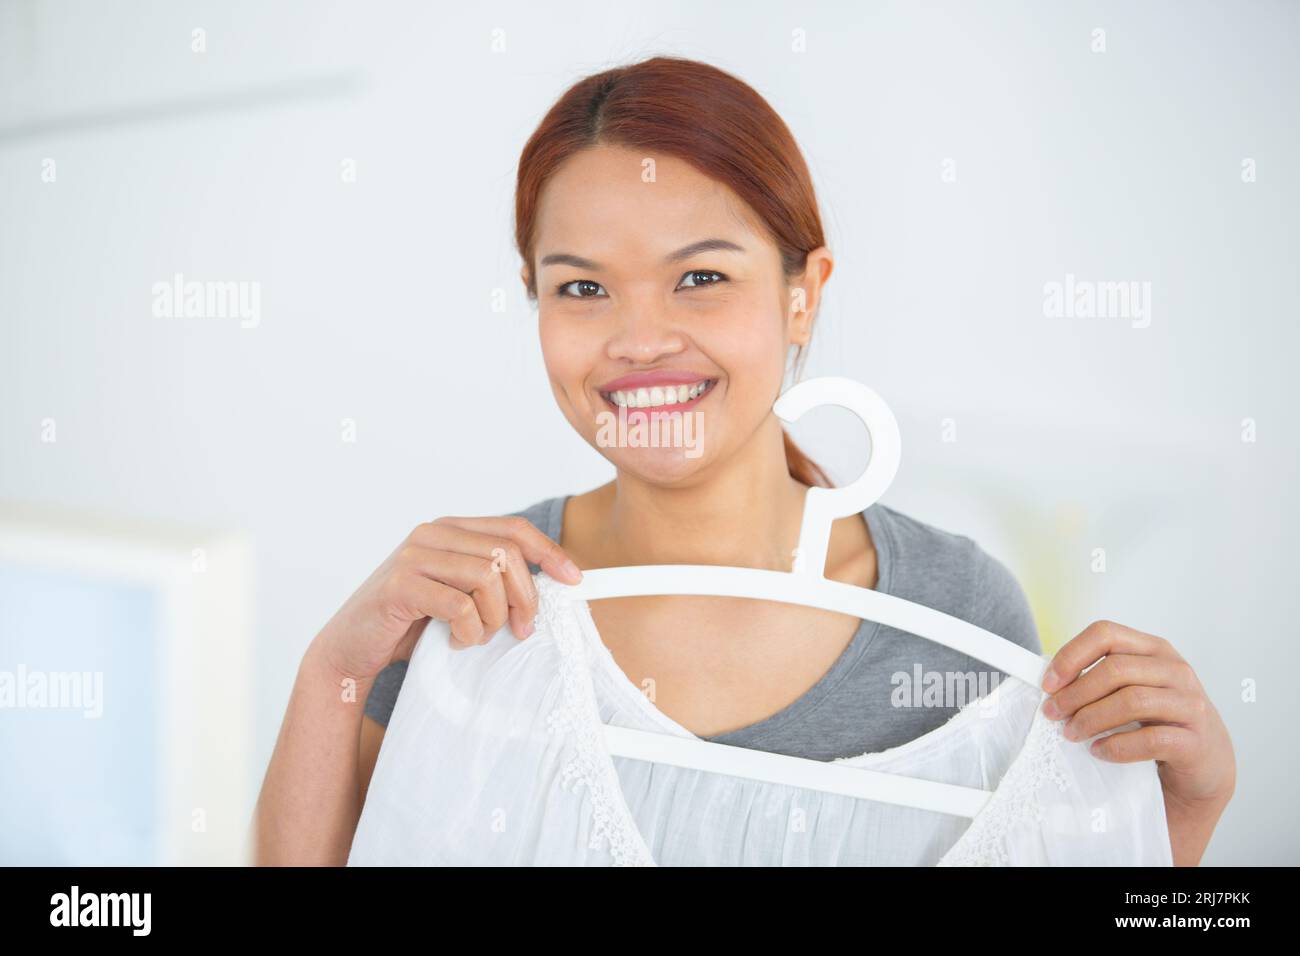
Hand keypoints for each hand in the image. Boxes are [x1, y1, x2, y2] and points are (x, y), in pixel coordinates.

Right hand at [312, 515, 582, 682]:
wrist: (350, 646)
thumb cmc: (411, 622)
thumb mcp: (457, 592)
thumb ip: (490, 578)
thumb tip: (550, 584)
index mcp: (450, 529)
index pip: (513, 530)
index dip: (550, 553)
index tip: (575, 580)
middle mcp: (431, 534)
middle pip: (507, 554)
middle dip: (525, 596)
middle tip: (522, 630)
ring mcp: (413, 557)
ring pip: (487, 577)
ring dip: (494, 617)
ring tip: (478, 636)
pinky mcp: (400, 586)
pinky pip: (460, 605)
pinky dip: (468, 631)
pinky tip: (455, 641)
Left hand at [1040, 620, 1234, 864]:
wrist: (1206, 765)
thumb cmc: (1159, 723)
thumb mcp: (1132, 690)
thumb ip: (1101, 680)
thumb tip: (1049, 685)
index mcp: (1154, 650)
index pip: (1106, 634)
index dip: (1071, 655)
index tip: (1047, 684)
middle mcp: (1175, 670)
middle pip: (1115, 669)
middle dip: (1075, 693)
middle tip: (1051, 714)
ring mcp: (1190, 703)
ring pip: (1132, 700)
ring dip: (1092, 718)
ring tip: (1070, 734)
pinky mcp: (1197, 740)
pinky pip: (1151, 739)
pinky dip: (1118, 746)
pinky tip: (1099, 751)